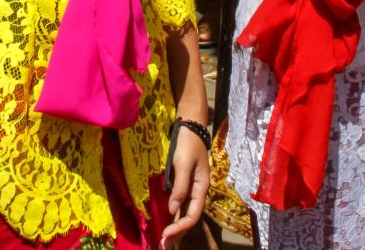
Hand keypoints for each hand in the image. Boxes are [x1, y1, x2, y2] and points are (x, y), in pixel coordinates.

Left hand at [163, 119, 209, 246]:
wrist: (189, 126)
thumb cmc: (188, 144)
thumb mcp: (183, 164)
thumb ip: (180, 186)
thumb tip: (173, 209)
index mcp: (201, 188)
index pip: (192, 215)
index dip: (180, 227)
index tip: (166, 234)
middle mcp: (197, 192)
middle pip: (189, 218)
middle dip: (178, 233)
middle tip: (163, 246)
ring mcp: (191, 189)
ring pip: (184, 213)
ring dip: (175, 228)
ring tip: (165, 242)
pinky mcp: (183, 184)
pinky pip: (179, 205)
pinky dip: (174, 216)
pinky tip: (168, 224)